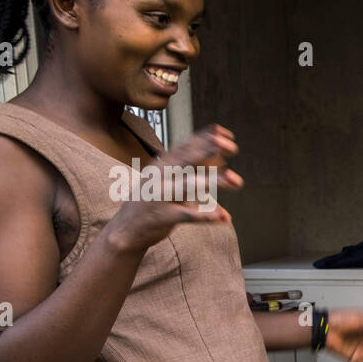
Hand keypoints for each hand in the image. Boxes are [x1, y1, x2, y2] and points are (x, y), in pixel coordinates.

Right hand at [104, 124, 242, 253]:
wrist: (127, 228)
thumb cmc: (154, 199)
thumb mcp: (172, 179)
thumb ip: (195, 169)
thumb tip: (222, 158)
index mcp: (163, 164)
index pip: (185, 146)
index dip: (206, 138)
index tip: (227, 134)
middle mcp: (160, 175)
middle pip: (186, 159)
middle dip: (209, 150)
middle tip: (232, 147)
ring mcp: (159, 195)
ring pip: (188, 185)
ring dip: (213, 181)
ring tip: (235, 180)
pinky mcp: (162, 216)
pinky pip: (186, 215)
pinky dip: (206, 216)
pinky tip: (224, 216)